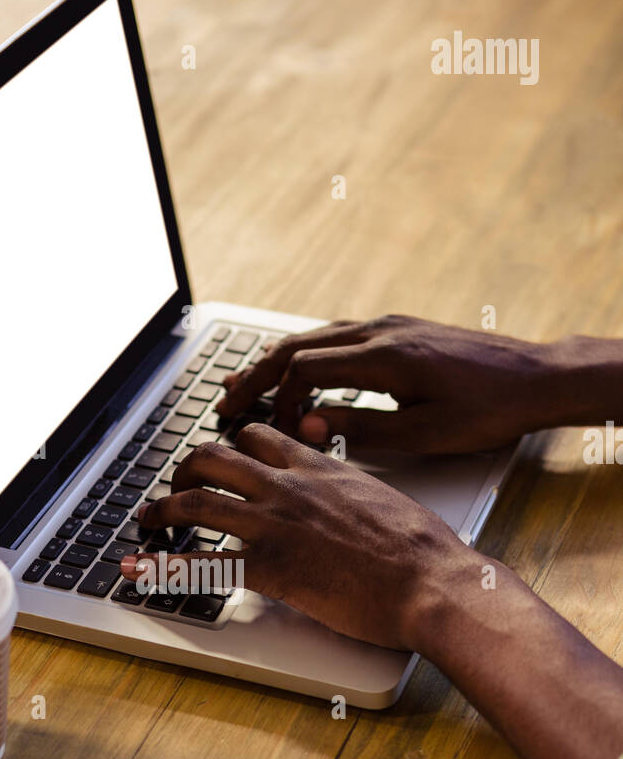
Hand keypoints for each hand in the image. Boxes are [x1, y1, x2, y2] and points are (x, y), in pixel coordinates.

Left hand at [120, 423, 472, 651]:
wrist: (434, 582)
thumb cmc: (424, 553)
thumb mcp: (385, 503)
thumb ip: (352, 498)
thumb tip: (346, 510)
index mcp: (320, 469)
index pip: (260, 437)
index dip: (231, 443)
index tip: (219, 455)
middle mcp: (290, 487)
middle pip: (216, 456)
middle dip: (185, 467)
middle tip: (176, 486)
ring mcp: (276, 525)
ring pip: (197, 500)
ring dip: (162, 510)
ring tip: (148, 520)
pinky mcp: (270, 568)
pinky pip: (201, 565)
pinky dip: (160, 567)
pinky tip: (136, 570)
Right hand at [217, 314, 566, 453]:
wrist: (536, 378)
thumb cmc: (487, 411)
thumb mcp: (421, 433)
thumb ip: (357, 427)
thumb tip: (304, 428)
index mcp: (384, 357)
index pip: (305, 370)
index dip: (275, 400)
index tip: (261, 428)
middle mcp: (382, 331)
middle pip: (298, 346)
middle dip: (256, 375)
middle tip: (222, 401)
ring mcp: (390, 325)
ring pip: (315, 336)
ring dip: (276, 360)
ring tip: (244, 382)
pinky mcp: (400, 329)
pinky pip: (338, 334)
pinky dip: (306, 351)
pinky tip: (295, 365)